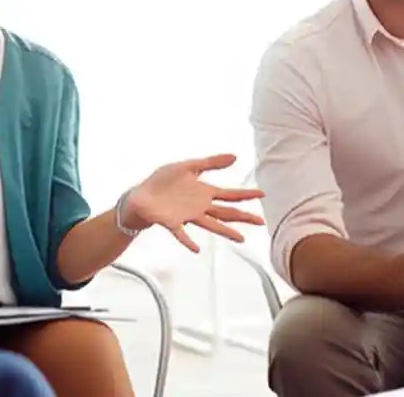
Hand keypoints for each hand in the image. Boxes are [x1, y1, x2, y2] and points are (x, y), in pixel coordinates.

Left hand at [123, 153, 264, 252]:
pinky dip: (189, 241)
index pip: (229, 194)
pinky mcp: (172, 222)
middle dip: (243, 216)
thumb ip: (210, 163)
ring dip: (225, 231)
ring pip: (211, 225)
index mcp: (204, 193)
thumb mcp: (188, 167)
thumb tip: (234, 156)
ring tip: (240, 238)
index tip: (262, 194)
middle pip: (226, 212)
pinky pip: (182, 233)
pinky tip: (197, 248)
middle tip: (260, 221)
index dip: (246, 194)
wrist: (141, 195)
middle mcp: (199, 207)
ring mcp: (187, 216)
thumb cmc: (163, 182)